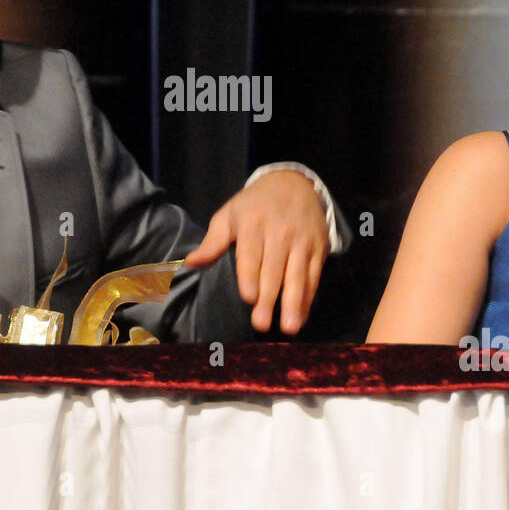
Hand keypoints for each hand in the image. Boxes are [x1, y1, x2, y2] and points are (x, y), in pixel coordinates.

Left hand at [184, 170, 329, 333]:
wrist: (295, 183)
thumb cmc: (254, 205)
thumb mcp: (229, 215)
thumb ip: (212, 242)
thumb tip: (190, 263)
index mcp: (253, 223)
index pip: (251, 253)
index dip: (250, 275)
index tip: (248, 297)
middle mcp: (279, 232)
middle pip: (274, 269)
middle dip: (269, 297)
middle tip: (261, 324)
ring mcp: (302, 241)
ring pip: (297, 275)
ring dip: (293, 302)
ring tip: (289, 327)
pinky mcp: (318, 248)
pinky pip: (313, 275)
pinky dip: (308, 297)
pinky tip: (302, 315)